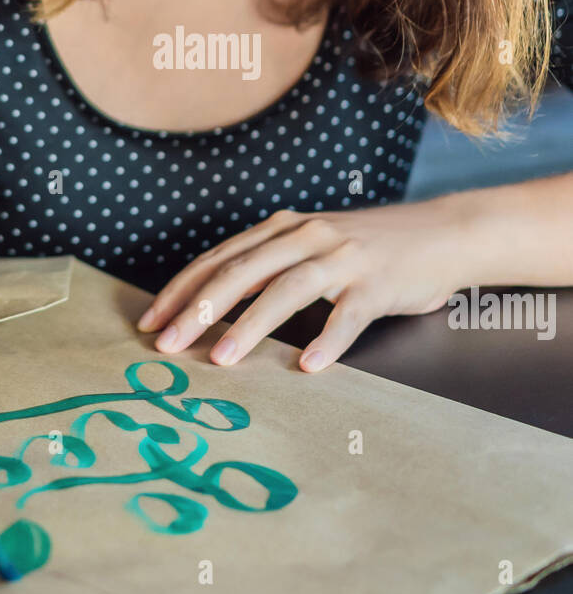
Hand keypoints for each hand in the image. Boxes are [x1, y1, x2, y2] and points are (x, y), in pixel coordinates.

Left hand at [137, 201, 467, 371]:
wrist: (444, 234)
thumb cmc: (372, 249)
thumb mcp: (314, 245)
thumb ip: (271, 265)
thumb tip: (215, 301)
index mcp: (285, 228)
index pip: (220, 257)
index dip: (182, 289)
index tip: (150, 321)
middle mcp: (308, 235)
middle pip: (243, 269)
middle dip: (199, 308)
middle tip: (168, 344)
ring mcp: (344, 257)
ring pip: (287, 288)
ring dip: (250, 324)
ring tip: (221, 358)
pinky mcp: (378, 282)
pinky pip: (349, 314)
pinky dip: (328, 339)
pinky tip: (308, 365)